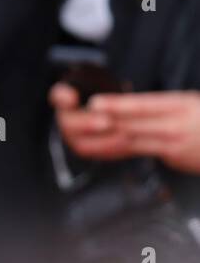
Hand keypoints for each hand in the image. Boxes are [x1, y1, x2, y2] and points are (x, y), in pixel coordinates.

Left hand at [50, 84, 199, 173]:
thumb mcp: (188, 102)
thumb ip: (159, 106)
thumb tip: (123, 108)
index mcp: (179, 105)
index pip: (144, 105)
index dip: (118, 105)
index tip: (96, 104)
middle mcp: (175, 125)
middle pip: (131, 125)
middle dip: (99, 123)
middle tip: (74, 119)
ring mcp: (174, 145)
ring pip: (131, 142)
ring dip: (101, 139)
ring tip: (77, 136)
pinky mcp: (174, 159)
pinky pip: (140, 153)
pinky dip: (115, 150)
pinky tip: (97, 148)